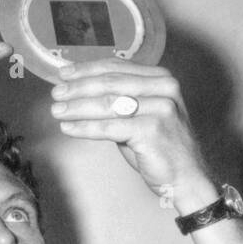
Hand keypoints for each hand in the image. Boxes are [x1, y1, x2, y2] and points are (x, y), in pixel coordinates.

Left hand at [50, 62, 213, 201]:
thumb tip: (81, 91)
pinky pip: (109, 127)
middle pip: (110, 83)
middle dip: (78, 88)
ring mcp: (160, 108)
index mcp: (161, 78)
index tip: (64, 73)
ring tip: (57, 111)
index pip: (117, 66)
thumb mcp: (142, 115)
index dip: (87, 69)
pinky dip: (85, 128)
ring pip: (107, 104)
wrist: (186, 177)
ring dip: (77, 107)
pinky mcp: (152, 129)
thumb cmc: (160, 148)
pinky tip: (68, 128)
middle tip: (56, 93)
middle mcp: (163, 88)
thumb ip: (120, 100)